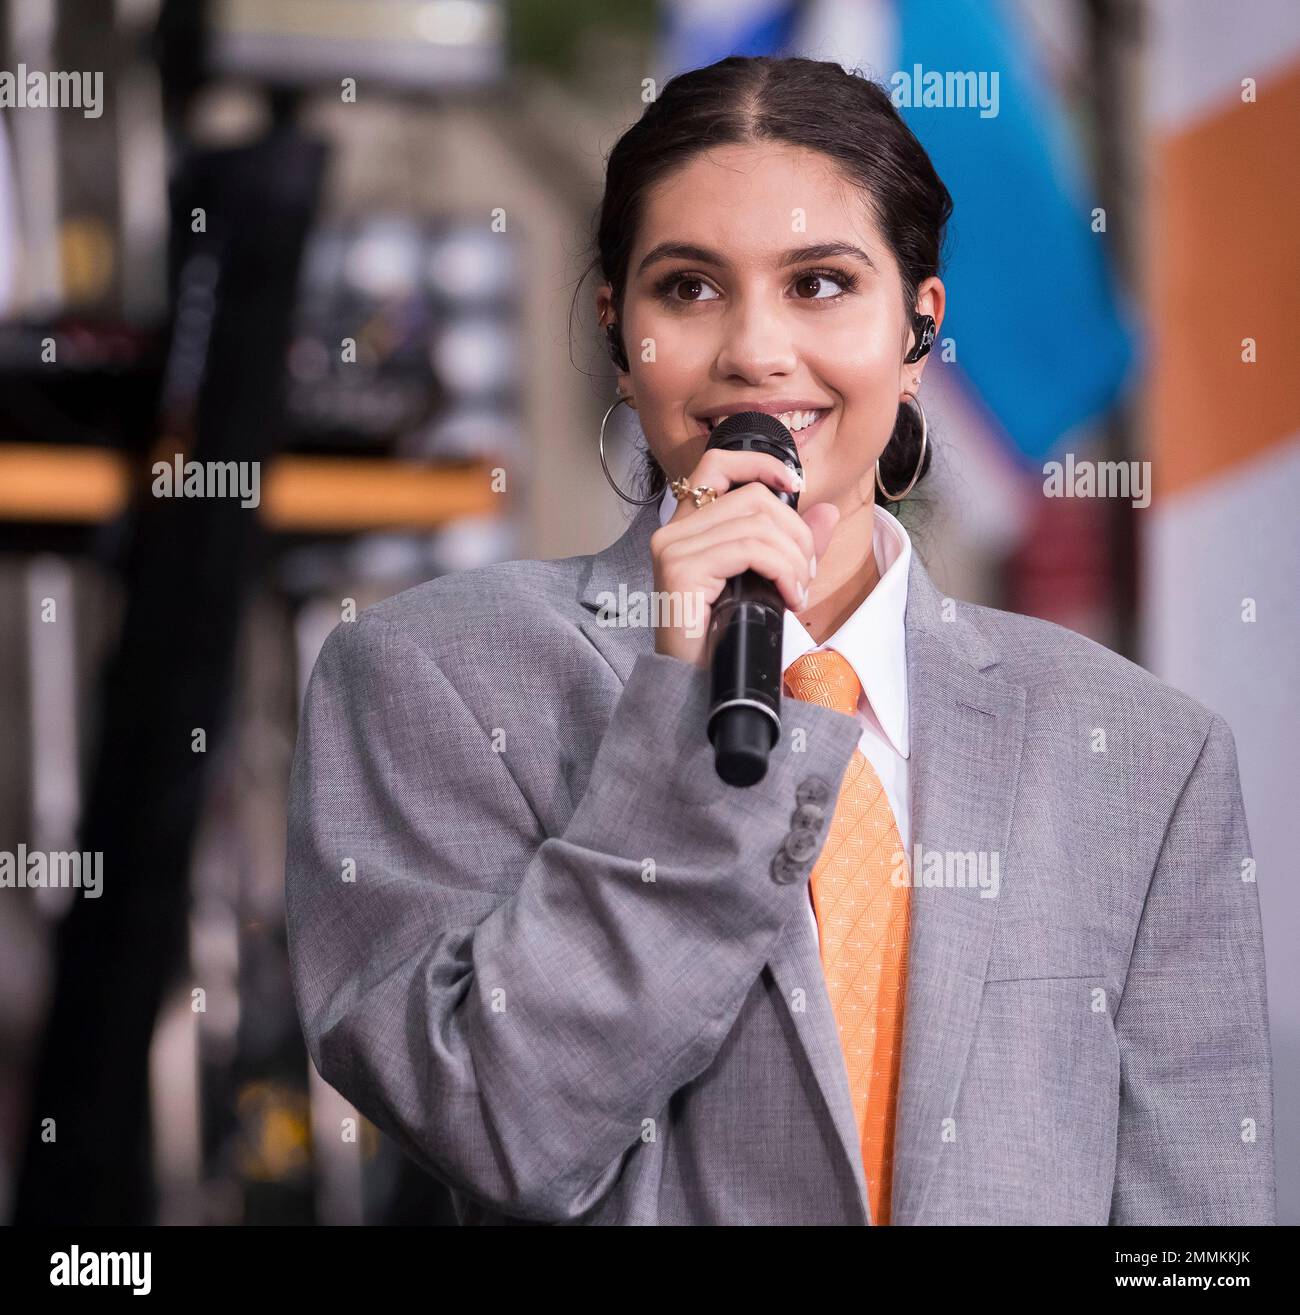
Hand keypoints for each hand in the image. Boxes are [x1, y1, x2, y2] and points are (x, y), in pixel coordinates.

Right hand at [650, 451, 839, 669]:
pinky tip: (788, 597)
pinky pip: (749, 549)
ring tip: (797, 591)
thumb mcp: (767, 583)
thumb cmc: (726, 638)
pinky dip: (781, 570)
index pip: (716, 464)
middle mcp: (673, 531)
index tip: (794, 483)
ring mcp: (673, 549)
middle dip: (796, 533)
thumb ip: (792, 545)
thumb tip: (826, 512)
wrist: (699, 687)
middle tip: (806, 574)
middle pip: (752, 497)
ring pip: (757, 524)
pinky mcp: (681, 570)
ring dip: (794, 558)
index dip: (759, 463)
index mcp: (689, 528)